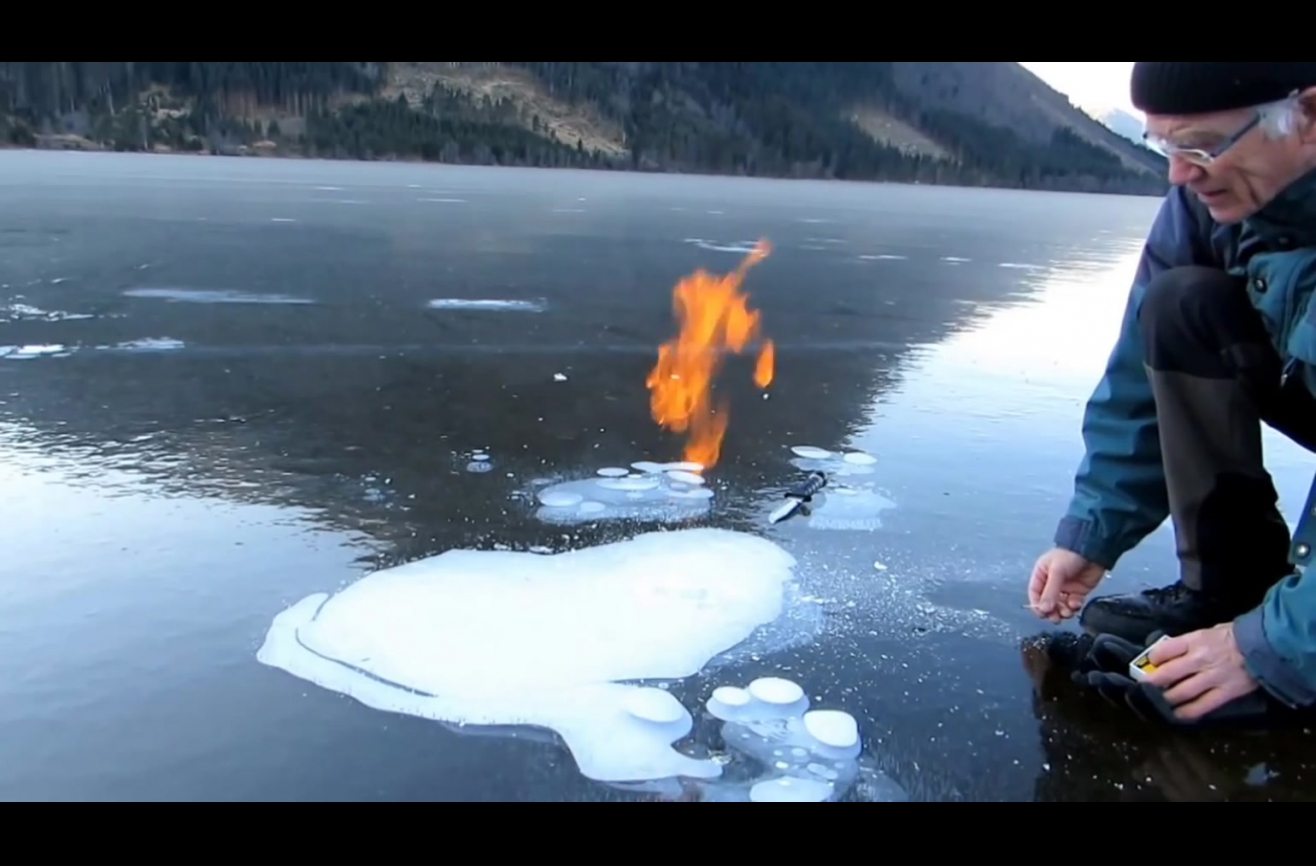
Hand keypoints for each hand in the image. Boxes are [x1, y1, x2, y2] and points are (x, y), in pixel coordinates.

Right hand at [1028, 548, 1106, 622]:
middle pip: (1048, 603)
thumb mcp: (1056, 572)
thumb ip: (1050, 592)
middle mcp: (1052, 583)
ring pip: (1060, 606)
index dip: (1037, 605)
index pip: (1035, 593)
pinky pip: (1073, 604)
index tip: (1042, 614)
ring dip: (1063, 611)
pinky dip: (1074, 606)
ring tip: (1067, 612)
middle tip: (1055, 618)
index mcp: (1041, 575)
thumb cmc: (1070, 555)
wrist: (1093, 550)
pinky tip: (1076, 603)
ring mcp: (1066, 588)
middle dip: (1051, 611)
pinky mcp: (1078, 591)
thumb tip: (1044, 609)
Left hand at [1144, 625, 1260, 721]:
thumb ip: (1188, 644)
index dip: (1152, 659)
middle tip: (1146, 687)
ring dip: (1167, 699)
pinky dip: (1187, 712)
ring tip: (1161, 701)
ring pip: (1182, 693)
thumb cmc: (1233, 636)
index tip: (1149, 664)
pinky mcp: (1225, 693)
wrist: (1264, 647)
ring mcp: (1212, 678)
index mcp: (1194, 641)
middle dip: (1153, 683)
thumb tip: (1168, 654)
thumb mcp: (1206, 632)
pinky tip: (1178, 714)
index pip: (1163, 651)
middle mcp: (1199, 659)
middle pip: (1167, 674)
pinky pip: (1202, 706)